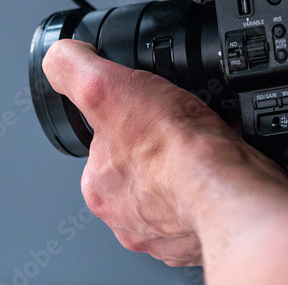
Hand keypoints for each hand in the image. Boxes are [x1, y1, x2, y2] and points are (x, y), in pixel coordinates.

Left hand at [41, 39, 287, 266]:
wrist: (228, 192)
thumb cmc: (174, 148)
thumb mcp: (102, 86)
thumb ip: (72, 68)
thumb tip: (59, 56)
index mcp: (100, 186)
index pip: (105, 143)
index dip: (125, 117)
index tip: (145, 107)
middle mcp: (129, 215)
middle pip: (141, 165)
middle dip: (158, 145)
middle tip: (179, 125)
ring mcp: (168, 228)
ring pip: (175, 185)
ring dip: (188, 167)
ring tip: (204, 145)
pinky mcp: (205, 231)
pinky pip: (207, 201)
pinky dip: (214, 182)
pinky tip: (221, 165)